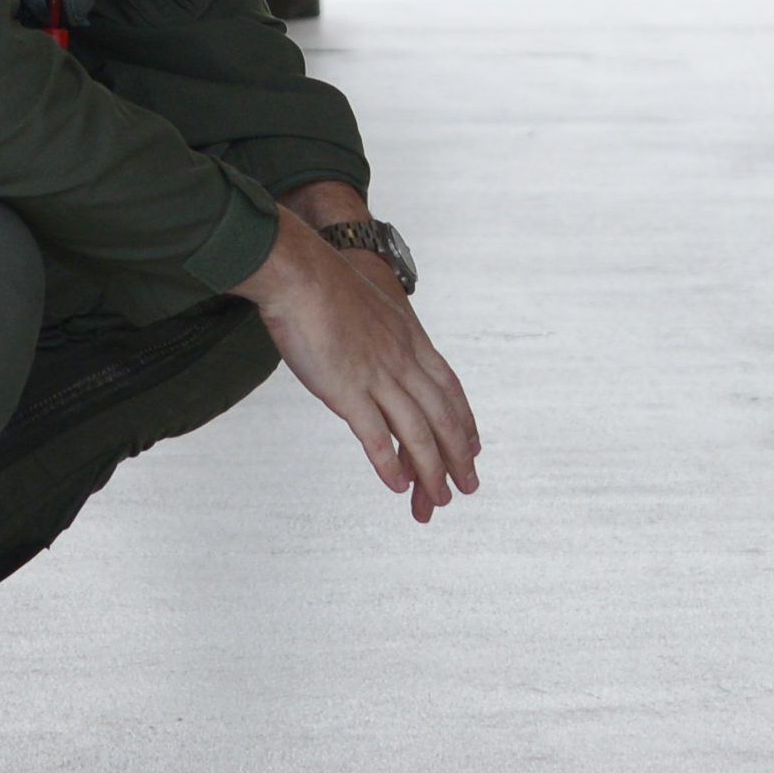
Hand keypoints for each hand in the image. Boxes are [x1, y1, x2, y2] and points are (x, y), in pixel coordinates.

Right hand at [239, 187, 479, 521]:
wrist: (299, 271)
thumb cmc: (324, 285)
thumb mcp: (369, 306)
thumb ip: (379, 332)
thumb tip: (376, 346)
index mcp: (409, 339)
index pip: (450, 387)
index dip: (465, 420)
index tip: (475, 446)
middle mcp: (402, 360)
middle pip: (441, 417)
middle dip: (459, 456)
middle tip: (468, 488)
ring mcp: (377, 375)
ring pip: (416, 433)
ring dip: (431, 471)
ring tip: (437, 500)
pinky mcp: (347, 389)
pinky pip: (375, 435)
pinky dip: (388, 463)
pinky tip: (396, 486)